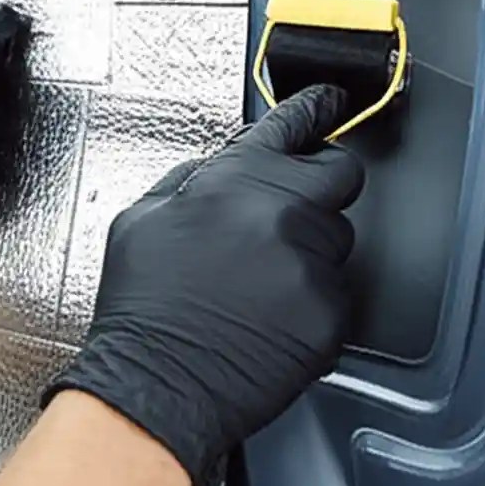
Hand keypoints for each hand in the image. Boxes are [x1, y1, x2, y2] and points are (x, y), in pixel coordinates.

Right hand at [47, 84, 365, 485]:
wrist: (157, 384)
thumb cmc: (145, 310)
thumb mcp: (143, 218)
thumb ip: (193, 180)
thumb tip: (222, 169)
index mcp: (237, 179)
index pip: (295, 121)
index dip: (317, 108)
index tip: (331, 101)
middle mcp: (283, 211)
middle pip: (341, 173)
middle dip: (322, 184)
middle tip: (296, 209)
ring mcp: (312, 263)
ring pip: (338, 239)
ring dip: (310, 251)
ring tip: (261, 285)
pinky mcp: (330, 312)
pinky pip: (336, 293)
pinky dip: (311, 303)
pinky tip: (271, 319)